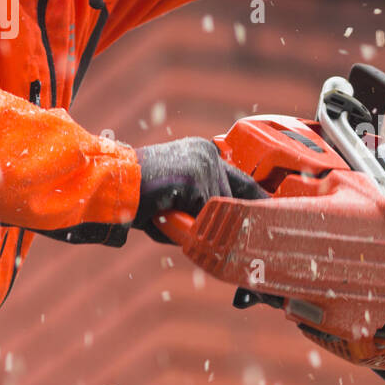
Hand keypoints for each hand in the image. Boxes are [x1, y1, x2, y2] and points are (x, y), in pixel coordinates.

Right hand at [132, 137, 264, 243]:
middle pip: (232, 199)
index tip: (273, 211)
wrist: (111, 187)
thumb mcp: (180, 198)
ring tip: (164, 213)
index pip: (242, 181)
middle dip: (217, 219)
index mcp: (204, 154)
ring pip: (219, 209)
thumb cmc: (140, 199)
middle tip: (188, 223)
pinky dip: (185, 223)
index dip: (256, 200)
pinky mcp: (196, 178)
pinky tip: (162, 211)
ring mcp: (204, 164)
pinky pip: (204, 215)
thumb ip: (205, 207)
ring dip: (195, 222)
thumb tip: (232, 230)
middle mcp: (208, 153)